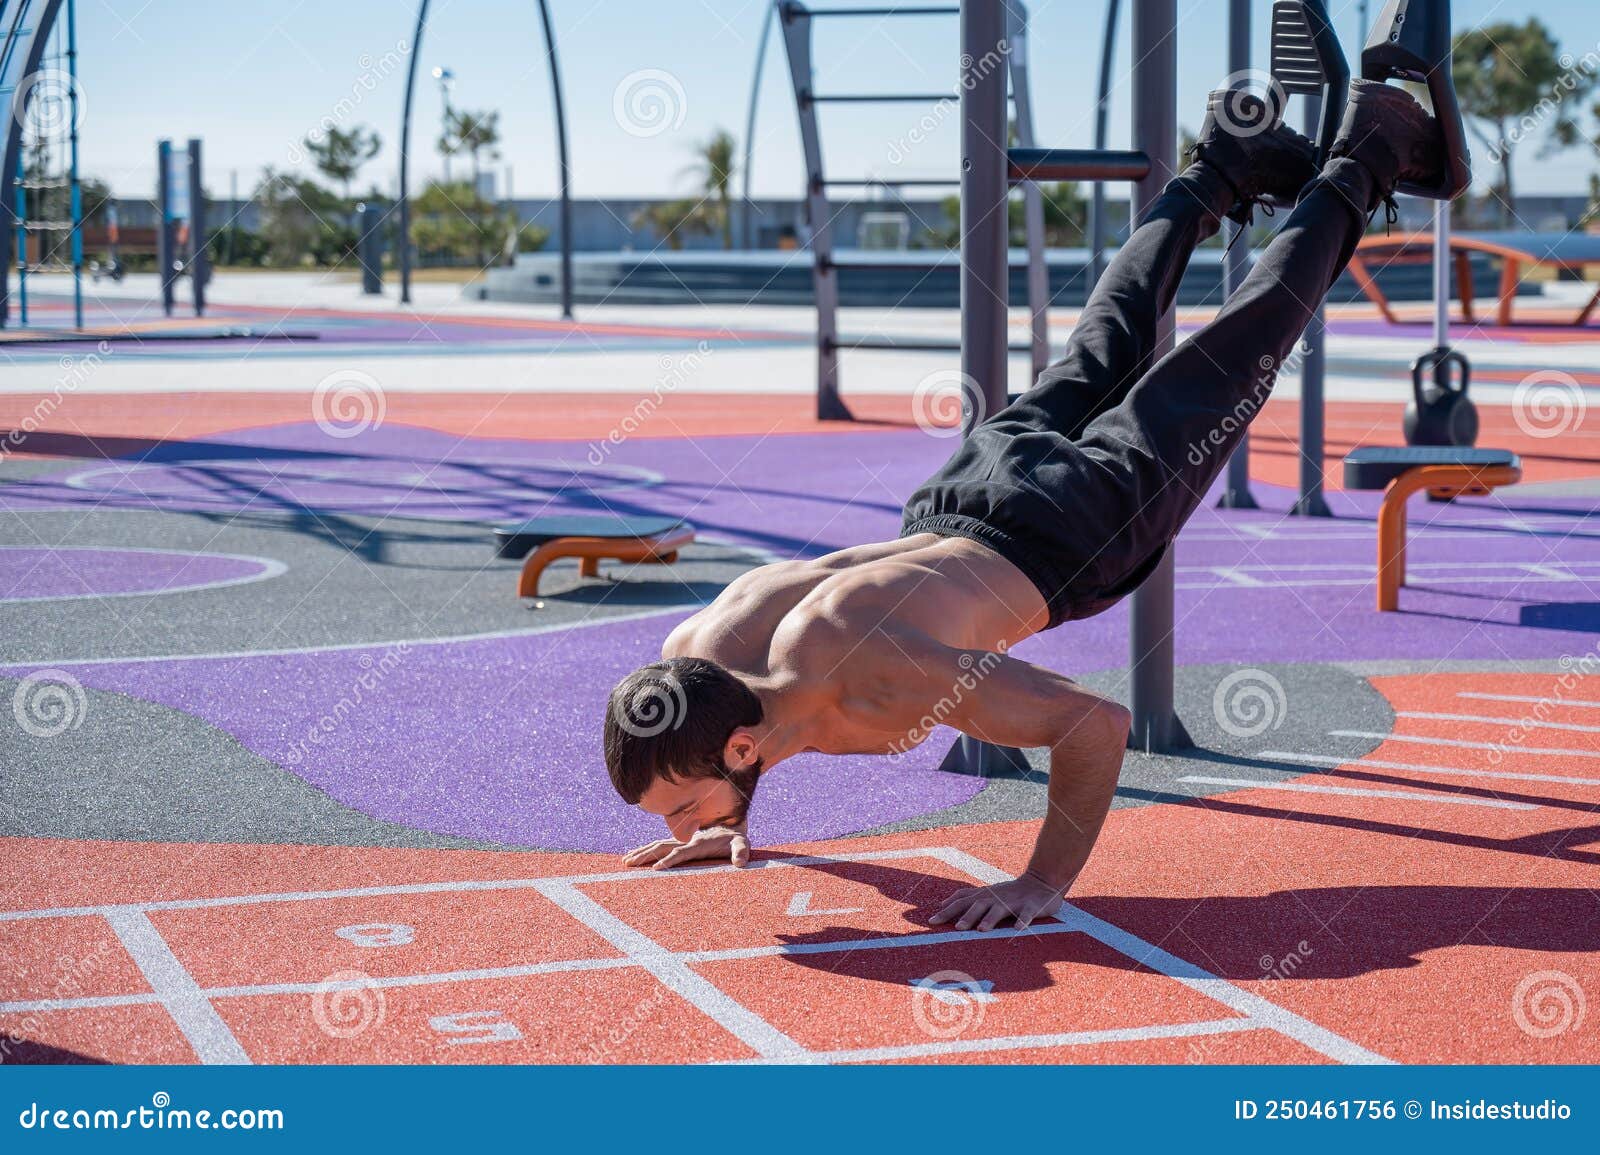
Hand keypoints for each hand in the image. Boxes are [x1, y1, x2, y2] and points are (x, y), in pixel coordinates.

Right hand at [622, 825, 750, 869]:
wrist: (732, 826)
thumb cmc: (737, 839)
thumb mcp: (743, 845)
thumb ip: (741, 852)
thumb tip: (740, 863)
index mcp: (700, 844)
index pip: (681, 853)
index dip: (669, 860)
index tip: (655, 869)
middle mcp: (687, 842)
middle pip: (662, 847)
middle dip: (645, 855)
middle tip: (628, 863)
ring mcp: (682, 842)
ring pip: (658, 846)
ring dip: (642, 852)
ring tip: (626, 860)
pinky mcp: (681, 844)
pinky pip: (661, 847)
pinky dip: (647, 851)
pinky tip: (637, 857)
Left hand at [928, 870, 1064, 931]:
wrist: (1040, 881)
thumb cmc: (1008, 892)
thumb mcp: (985, 892)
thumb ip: (965, 897)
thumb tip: (942, 903)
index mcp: (984, 896)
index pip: (961, 902)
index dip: (947, 911)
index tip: (931, 922)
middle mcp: (995, 898)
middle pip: (978, 906)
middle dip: (967, 917)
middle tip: (956, 928)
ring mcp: (1013, 901)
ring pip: (1000, 910)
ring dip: (990, 919)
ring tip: (982, 929)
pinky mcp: (1031, 906)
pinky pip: (1027, 914)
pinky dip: (1023, 920)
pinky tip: (1018, 929)